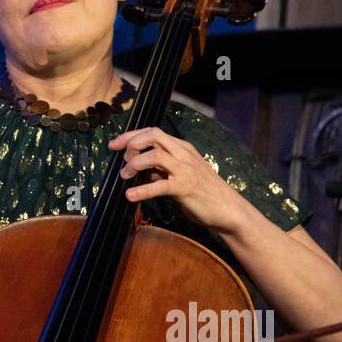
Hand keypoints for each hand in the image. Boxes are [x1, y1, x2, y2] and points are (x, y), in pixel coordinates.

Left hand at [107, 126, 247, 235]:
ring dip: (134, 164)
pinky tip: (130, 195)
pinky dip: (142, 190)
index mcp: (182, 148)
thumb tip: (140, 169)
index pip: (152, 132)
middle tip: (121, 159)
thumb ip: (162, 169)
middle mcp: (183, 154)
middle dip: (131, 144)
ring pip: (154, 155)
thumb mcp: (181, 174)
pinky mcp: (185, 188)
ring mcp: (185, 170)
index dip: (130, 136)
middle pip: (152, 135)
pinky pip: (159, 185)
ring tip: (125, 176)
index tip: (114, 144)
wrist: (227, 209)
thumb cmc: (203, 192)